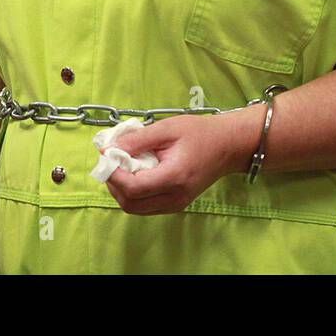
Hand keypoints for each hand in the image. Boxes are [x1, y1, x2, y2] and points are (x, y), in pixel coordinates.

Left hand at [104, 108, 261, 214]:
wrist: (229, 145)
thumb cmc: (201, 133)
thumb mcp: (168, 128)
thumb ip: (137, 139)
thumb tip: (109, 149)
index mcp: (174, 177)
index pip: (133, 188)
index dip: (113, 174)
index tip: (106, 155)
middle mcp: (175, 198)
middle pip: (130, 204)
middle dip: (113, 183)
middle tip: (110, 161)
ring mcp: (176, 205)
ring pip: (135, 208)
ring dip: (121, 189)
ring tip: (122, 166)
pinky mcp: (176, 204)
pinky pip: (145, 205)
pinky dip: (133, 192)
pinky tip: (135, 172)